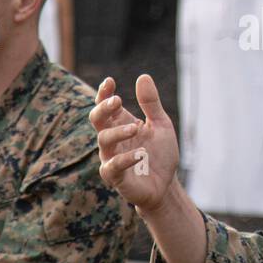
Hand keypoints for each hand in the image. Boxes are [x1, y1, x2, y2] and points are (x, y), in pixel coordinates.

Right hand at [91, 74, 179, 211]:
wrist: (166, 186)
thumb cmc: (160, 154)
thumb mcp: (161, 125)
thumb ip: (151, 103)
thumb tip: (143, 76)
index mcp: (120, 123)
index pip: (105, 105)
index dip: (104, 93)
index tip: (109, 81)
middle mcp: (112, 139)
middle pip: (96, 119)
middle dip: (104, 108)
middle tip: (118, 101)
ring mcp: (111, 157)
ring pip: (103, 141)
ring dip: (118, 132)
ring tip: (136, 128)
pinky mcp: (115, 177)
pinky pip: (113, 166)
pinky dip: (125, 159)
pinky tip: (140, 154)